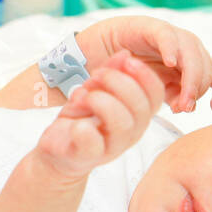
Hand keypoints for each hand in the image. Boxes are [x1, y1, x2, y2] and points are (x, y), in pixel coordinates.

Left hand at [36, 50, 165, 179]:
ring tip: (82, 96)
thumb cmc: (80, 119)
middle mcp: (130, 133)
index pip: (155, 95)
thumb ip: (111, 72)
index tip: (128, 60)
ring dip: (102, 101)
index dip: (145, 75)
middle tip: (98, 74)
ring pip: (121, 124)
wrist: (56, 149)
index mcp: (136, 114)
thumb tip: (125, 54)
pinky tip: (74, 122)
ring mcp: (111, 147)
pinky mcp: (87, 157)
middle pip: (142, 109)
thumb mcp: (95, 90)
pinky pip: (92, 143)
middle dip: (121, 84)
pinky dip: (83, 129)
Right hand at [78, 16, 211, 112]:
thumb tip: (187, 107)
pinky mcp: (154, 29)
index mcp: (194, 66)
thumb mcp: (158, 92)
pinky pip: (168, 37)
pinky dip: (172, 49)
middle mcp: (189, 51)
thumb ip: (175, 98)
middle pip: (207, 72)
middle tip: (181, 109)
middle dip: (196, 93)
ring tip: (177, 103)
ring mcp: (174, 39)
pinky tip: (169, 62)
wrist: (103, 54)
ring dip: (190, 82)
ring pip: (194, 57)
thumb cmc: (132, 74)